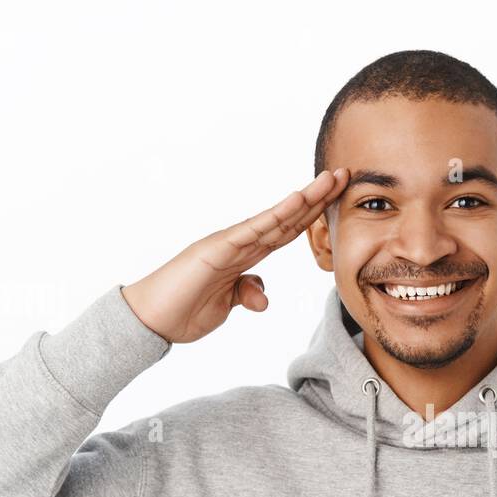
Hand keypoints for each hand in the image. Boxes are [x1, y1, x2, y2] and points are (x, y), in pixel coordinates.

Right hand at [121, 168, 347, 342]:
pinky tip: (296, 200)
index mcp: (245, 255)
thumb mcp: (227, 305)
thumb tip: (263, 297)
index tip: (337, 199)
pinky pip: (252, 230)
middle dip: (317, 197)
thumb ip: (247, 294)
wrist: (152, 320)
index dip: (312, 214)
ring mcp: (229, 243)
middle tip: (344, 175)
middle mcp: (239, 242)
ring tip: (329, 180)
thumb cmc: (184, 310)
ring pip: (275, 218)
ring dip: (304, 199)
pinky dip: (275, 215)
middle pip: (287, 217)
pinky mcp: (216, 249)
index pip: (287, 231)